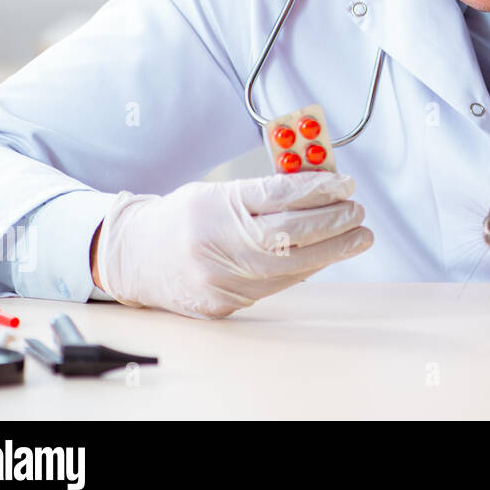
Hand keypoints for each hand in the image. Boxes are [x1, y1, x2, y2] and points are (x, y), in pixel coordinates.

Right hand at [94, 171, 372, 319]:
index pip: (278, 196)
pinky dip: (306, 268)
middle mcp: (216, 245)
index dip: (318, 190)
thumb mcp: (215, 191)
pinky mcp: (224, 304)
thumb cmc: (181, 218)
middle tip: (357, 211)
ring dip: (332, 250)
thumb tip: (320, 188)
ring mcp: (220, 279)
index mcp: (213, 207)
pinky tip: (326, 255)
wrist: (132, 259)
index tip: (346, 185)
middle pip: (289, 233)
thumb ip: (263, 191)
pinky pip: (276, 285)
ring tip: (357, 236)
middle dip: (333, 222)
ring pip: (290, 266)